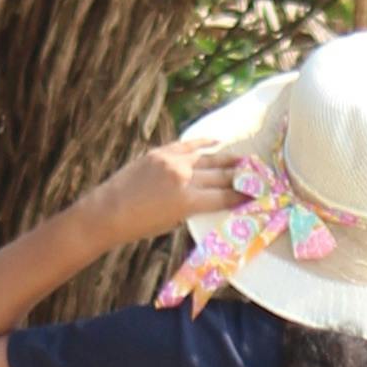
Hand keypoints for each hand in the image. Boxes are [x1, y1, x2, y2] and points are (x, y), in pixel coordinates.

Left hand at [99, 126, 249, 240]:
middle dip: (240, 177)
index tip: (256, 194)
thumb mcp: (173, 221)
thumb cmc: (140, 225)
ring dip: (228, 159)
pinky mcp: (161, 152)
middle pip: (220, 176)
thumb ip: (193, 207)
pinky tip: (217, 141)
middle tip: (257, 176)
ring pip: (207, 158)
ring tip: (244, 160)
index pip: (223, 197)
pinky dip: (203, 143)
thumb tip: (212, 197)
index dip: (241, 196)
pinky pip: (188, 145)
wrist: (109, 211)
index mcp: (188, 201)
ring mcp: (172, 162)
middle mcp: (184, 178)